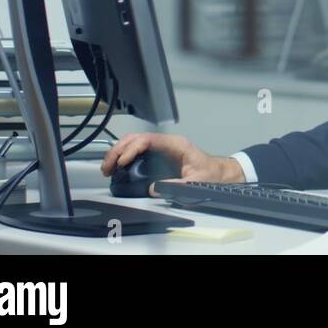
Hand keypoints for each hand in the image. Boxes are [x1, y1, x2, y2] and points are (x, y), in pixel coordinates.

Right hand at [100, 133, 244, 194]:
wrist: (220, 174)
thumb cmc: (210, 175)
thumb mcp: (195, 183)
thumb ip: (176, 186)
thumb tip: (153, 189)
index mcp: (176, 145)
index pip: (148, 140)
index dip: (132, 149)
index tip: (122, 162)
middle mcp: (167, 143)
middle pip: (136, 138)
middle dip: (118, 150)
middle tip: (107, 167)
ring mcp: (162, 147)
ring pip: (134, 142)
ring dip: (118, 152)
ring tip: (108, 167)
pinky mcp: (159, 154)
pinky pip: (138, 150)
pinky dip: (124, 156)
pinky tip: (117, 166)